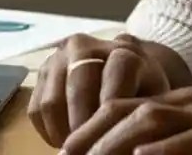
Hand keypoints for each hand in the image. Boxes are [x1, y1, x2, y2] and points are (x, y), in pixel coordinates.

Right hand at [28, 33, 180, 147]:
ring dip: (63, 134)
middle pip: (76, 94)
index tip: (110, 146)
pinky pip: (36, 109)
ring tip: (80, 148)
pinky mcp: (41, 71)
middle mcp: (85, 46)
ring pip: (51, 103)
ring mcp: (58, 57)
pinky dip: (48, 131)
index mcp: (122, 52)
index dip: (108, 126)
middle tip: (89, 153)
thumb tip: (125, 141)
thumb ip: (141, 115)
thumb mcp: (155, 98)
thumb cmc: (144, 87)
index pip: (110, 93)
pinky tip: (67, 138)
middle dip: (83, 131)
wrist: (127, 65)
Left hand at [59, 86, 191, 154]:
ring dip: (114, 144)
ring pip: (150, 120)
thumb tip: (134, 154)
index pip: (124, 107)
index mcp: (185, 104)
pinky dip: (162, 151)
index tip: (64, 152)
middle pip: (128, 109)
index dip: (89, 129)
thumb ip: (171, 148)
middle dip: (91, 135)